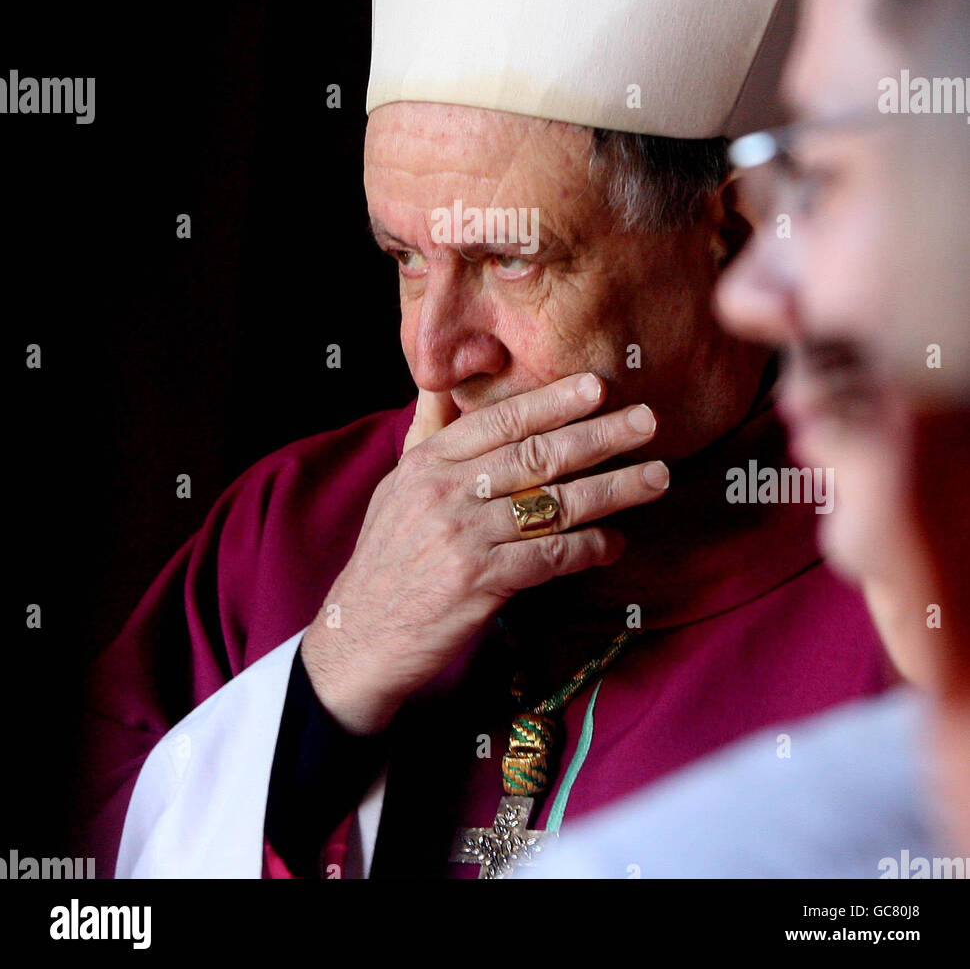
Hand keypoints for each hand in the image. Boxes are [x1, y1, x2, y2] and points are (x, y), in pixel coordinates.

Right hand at [300, 373, 667, 732]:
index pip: (500, 420)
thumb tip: (441, 381)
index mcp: (428, 462)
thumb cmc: (386, 559)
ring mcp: (463, 537)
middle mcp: (445, 492)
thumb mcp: (396, 486)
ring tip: (656, 477)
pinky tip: (615, 543)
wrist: (359, 638)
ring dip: (612, 490)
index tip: (597, 386)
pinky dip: (588, 548)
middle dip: (599, 435)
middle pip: (536, 455)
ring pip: (553, 504)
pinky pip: (549, 557)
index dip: (552, 401)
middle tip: (646, 420)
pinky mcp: (480, 582)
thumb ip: (427, 434)